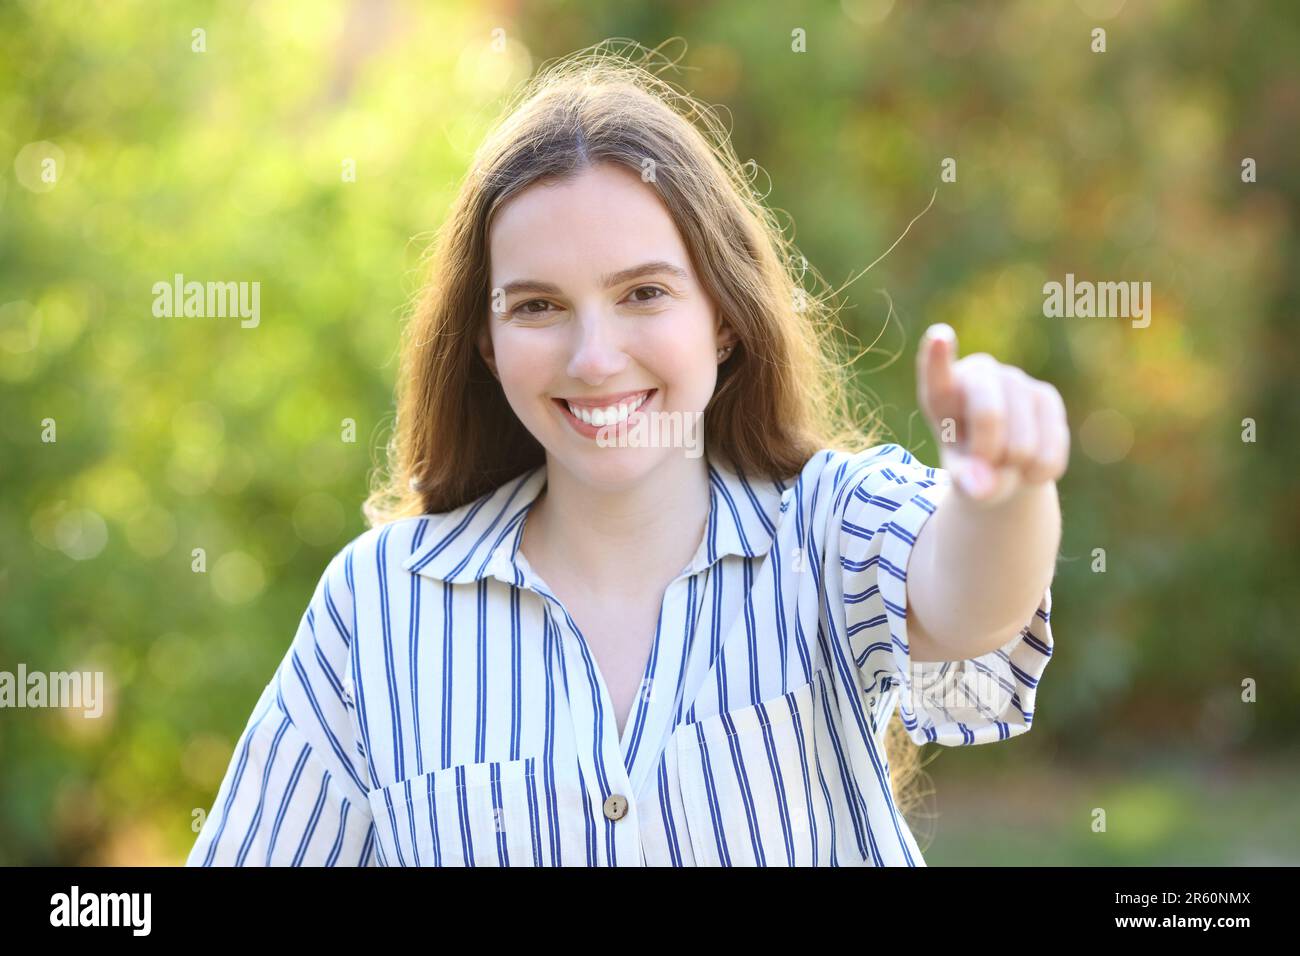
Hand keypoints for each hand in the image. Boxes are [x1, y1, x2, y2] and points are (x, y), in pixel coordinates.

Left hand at [916, 323, 1069, 505]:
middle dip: (989, 451)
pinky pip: (1051, 444)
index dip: (938, 358)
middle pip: (987, 412)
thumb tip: (983, 487)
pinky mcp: (1046, 395)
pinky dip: (1040, 469)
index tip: (940, 336)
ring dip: (1015, 466)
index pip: (937, 376)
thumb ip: (967, 483)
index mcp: (942, 394)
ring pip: (1022, 438)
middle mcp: (978, 375)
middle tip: (984, 472)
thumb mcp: (962, 479)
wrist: (1006, 463)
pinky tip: (1029, 469)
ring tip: (1004, 465)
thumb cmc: (971, 466)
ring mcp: (1014, 380)